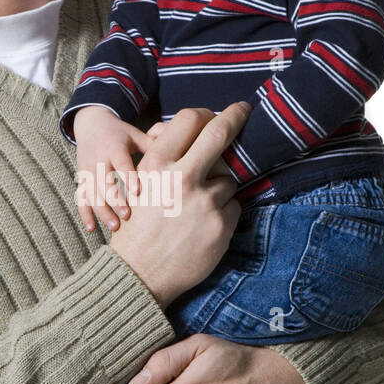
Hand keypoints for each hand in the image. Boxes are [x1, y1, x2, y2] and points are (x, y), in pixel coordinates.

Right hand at [73, 107, 153, 232]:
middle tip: (127, 216)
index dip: (127, 176)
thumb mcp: (136, 136)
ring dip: (102, 211)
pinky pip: (81, 198)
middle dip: (114, 199)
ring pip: (91, 193)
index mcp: (114, 146)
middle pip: (104, 181)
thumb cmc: (121, 135)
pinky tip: (92, 229)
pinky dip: (85, 214)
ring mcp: (87, 171)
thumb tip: (182, 154)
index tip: (137, 192)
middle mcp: (98, 159)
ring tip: (116, 226)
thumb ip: (154, 147)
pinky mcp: (81, 180)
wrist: (91, 126)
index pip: (121, 162)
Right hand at [108, 104, 247, 307]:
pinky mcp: (221, 224)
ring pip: (228, 177)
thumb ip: (166, 159)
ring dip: (220, 187)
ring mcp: (204, 202)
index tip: (223, 112)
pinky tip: (204, 225)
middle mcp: (181, 178)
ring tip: (199, 207)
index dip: (209, 113)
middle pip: (219, 133)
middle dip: (236, 116)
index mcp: (156, 165)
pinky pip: (234, 205)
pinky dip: (223, 212)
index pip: (190, 119)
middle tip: (245, 110)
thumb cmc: (137, 226)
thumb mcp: (140, 185)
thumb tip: (196, 131)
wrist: (139, 273)